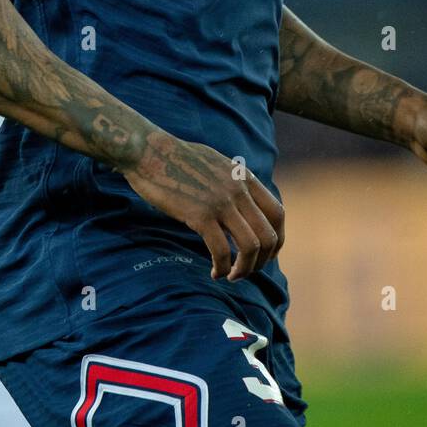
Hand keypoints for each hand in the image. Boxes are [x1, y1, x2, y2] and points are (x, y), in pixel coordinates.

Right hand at [122, 131, 284, 279]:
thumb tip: (240, 202)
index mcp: (244, 177)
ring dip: (245, 269)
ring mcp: (221, 202)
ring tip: (231, 276)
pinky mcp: (200, 215)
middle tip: (247, 271)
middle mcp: (238, 190)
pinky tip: (214, 271)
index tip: (265, 254)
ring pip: (250, 246)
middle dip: (262, 260)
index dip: (277, 240)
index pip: (277, 214)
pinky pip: (221, 251)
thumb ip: (232, 181)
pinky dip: (222, 267)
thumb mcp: (216, 163)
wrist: (149, 150)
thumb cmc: (176, 158)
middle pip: (268, 235)